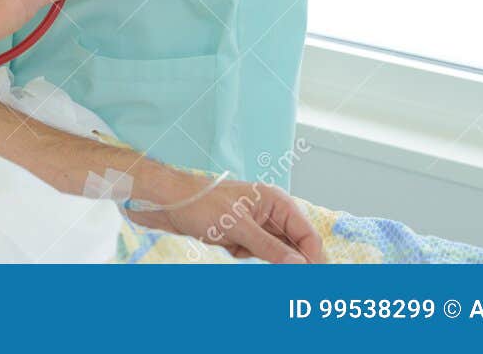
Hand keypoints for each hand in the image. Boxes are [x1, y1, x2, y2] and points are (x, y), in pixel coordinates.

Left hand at [127, 173, 323, 263]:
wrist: (167, 203)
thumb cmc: (199, 202)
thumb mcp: (237, 227)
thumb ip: (270, 247)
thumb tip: (300, 265)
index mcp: (276, 201)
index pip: (307, 235)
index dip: (314, 259)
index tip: (315, 281)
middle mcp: (270, 212)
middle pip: (295, 245)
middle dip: (290, 263)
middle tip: (282, 274)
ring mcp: (256, 225)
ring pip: (276, 253)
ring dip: (264, 259)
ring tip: (244, 251)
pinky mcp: (242, 235)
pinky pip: (256, 254)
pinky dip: (246, 256)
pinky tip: (231, 249)